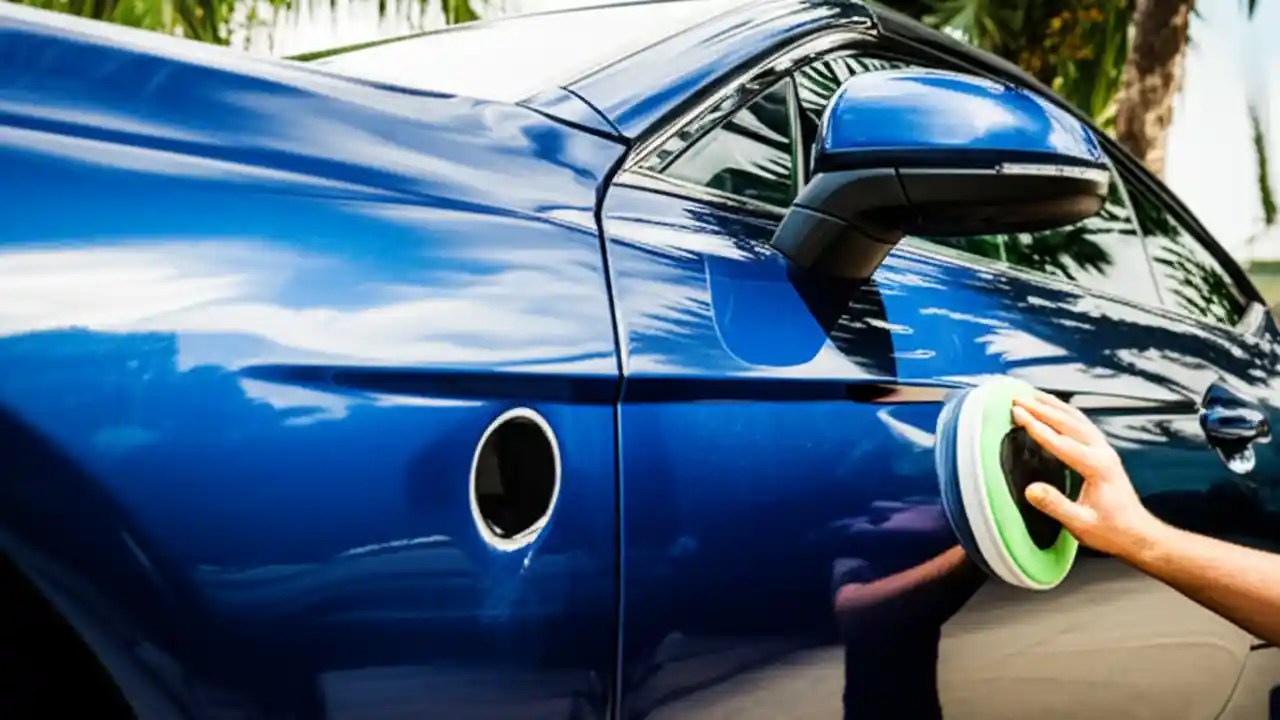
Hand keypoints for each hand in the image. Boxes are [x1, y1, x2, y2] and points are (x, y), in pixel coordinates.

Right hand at [1011, 393, 1165, 560]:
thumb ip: (1056, 506)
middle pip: (1069, 423)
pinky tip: (1056, 408)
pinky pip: (1083, 425)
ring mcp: (1105, 450)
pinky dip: (1066, 412)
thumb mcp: (1081, 524)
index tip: (1017, 414)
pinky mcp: (1103, 453)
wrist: (1138, 534)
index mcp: (1097, 467)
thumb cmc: (1111, 531)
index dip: (1037, 427)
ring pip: (1077, 419)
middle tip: (1017, 398)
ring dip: (1054, 405)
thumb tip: (1030, 489)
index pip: (1061, 442)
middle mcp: (1102, 452)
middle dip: (1041, 408)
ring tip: (1032, 395)